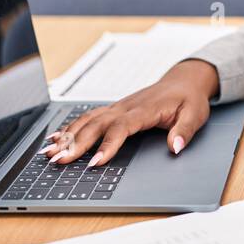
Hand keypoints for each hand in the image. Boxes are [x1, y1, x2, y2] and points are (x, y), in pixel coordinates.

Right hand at [39, 58, 219, 167]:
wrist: (184, 81)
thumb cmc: (188, 99)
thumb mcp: (195, 115)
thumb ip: (184, 131)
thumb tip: (175, 147)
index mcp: (145, 110)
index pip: (121, 127)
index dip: (107, 145)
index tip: (96, 162)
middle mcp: (126, 107)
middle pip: (96, 124)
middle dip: (76, 143)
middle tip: (58, 160)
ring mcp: (118, 107)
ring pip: (87, 120)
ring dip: (67, 136)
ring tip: (49, 152)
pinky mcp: (114, 110)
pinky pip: (89, 117)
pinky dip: (70, 128)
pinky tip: (56, 138)